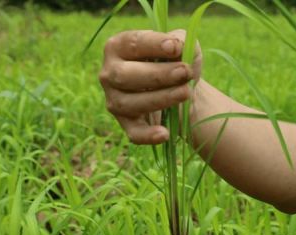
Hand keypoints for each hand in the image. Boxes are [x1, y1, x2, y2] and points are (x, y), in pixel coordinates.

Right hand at [99, 30, 201, 144]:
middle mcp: (109, 73)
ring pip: (129, 103)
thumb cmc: (176, 62)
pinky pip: (133, 132)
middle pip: (124, 75)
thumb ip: (179, 39)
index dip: (153, 45)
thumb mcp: (181, 45)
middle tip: (184, 72)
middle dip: (157, 74)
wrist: (182, 91)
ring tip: (185, 93)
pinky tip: (164, 134)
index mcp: (119, 47)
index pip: (132, 44)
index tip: (175, 48)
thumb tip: (176, 46)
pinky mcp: (126, 123)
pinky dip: (148, 135)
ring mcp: (114, 100)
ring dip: (160, 98)